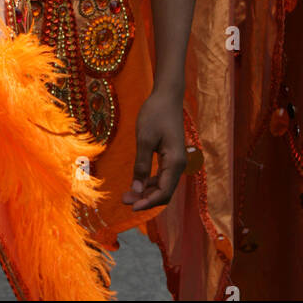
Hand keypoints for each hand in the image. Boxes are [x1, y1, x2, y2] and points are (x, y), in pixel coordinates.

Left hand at [122, 89, 186, 211]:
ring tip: (126, 194)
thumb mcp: (144, 140)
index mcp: (175, 162)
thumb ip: (141, 166)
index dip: (148, 203)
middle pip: (164, 192)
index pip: (163, 192)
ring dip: (146, 192)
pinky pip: (162, 176)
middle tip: (124, 200)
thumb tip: (136, 191)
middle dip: (145, 199)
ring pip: (162, 185)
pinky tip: (136, 183)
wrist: (167, 96)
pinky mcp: (171, 156)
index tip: (131, 207)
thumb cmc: (155, 114)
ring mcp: (176, 161)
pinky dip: (149, 182)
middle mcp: (179, 165)